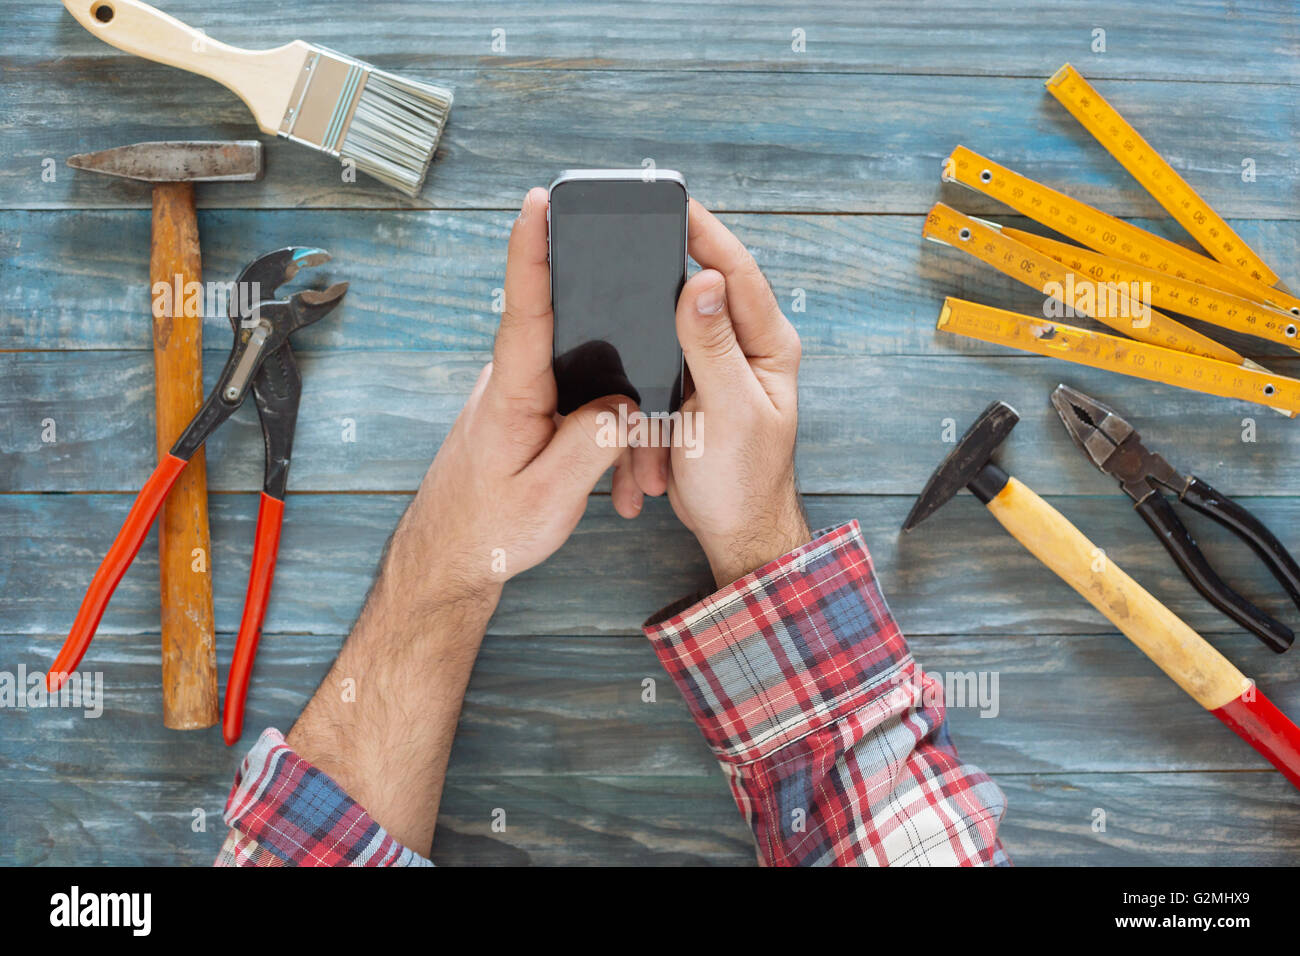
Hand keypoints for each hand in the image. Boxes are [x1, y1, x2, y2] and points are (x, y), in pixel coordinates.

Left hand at [405, 187, 648, 600]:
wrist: (450, 559)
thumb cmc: (489, 530)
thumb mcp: (551, 496)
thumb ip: (594, 441)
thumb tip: (627, 403)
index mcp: (511, 394)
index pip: (524, 309)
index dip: (531, 251)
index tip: (537, 203)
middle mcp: (511, 382)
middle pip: (578, 345)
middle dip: (626, 375)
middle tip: (646, 439)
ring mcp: (520, 395)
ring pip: (587, 381)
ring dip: (618, 425)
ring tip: (632, 482)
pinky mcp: (529, 410)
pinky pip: (578, 402)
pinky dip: (603, 434)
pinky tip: (616, 477)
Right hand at [662, 201, 809, 586]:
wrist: (734, 530)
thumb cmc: (744, 480)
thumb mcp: (728, 411)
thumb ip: (713, 346)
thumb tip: (703, 282)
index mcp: (768, 345)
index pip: (738, 273)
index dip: (707, 234)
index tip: (674, 203)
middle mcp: (747, 346)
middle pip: (704, 288)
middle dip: (667, 270)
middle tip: (633, 235)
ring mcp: (717, 365)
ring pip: (674, 324)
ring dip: (649, 330)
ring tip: (629, 300)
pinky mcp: (692, 386)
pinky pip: (661, 360)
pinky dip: (643, 368)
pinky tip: (629, 356)